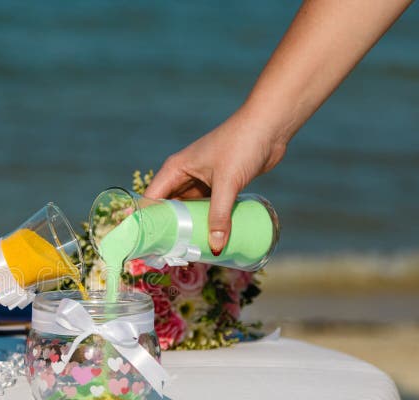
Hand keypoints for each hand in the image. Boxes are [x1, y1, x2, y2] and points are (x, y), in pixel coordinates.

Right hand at [145, 108, 286, 254]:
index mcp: (175, 169)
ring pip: (188, 210)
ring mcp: (201, 180)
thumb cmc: (242, 144)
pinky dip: (205, 222)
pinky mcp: (218, 185)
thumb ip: (220, 214)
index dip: (147, 222)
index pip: (152, 200)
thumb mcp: (228, 181)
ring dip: (188, 227)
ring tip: (187, 251)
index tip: (149, 245)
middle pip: (168, 208)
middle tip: (170, 254)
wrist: (270, 126)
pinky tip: (207, 237)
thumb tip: (214, 247)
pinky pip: (206, 208)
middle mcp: (183, 175)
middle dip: (169, 230)